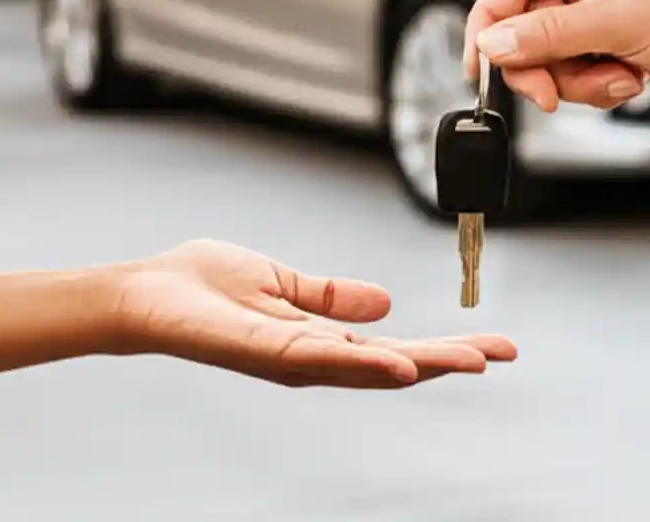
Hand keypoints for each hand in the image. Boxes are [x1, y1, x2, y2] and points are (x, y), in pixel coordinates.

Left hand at [110, 239, 516, 387]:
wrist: (146, 294)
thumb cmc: (203, 288)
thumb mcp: (284, 281)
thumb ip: (331, 295)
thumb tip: (385, 302)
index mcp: (321, 340)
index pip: (395, 348)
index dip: (445, 347)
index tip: (493, 346)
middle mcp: (312, 359)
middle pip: (394, 363)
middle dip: (450, 359)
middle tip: (504, 354)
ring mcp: (289, 359)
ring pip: (368, 367)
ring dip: (423, 364)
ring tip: (472, 360)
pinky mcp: (263, 351)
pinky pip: (319, 359)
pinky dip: (362, 364)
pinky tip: (400, 364)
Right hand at [466, 0, 649, 110]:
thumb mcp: (620, 25)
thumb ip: (549, 36)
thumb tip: (494, 44)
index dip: (491, 24)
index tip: (480, 66)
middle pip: (526, 24)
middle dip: (543, 65)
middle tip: (554, 95)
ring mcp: (601, 5)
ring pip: (549, 55)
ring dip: (576, 80)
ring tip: (619, 80)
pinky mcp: (614, 37)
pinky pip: (576, 69)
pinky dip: (595, 84)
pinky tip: (631, 81)